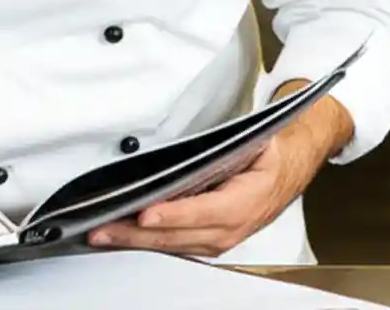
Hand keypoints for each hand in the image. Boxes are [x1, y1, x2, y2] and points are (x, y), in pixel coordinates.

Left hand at [87, 88, 353, 257]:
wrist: (287, 173)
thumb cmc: (266, 155)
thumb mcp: (254, 143)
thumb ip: (225, 147)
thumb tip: (191, 144)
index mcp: (244, 201)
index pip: (203, 211)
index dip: (173, 214)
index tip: (145, 214)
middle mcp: (230, 228)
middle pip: (178, 235)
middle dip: (137, 233)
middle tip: (102, 229)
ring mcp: (219, 240)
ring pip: (172, 244)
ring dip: (135, 241)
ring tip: (102, 234)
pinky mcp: (208, 243)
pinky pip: (175, 246)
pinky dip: (147, 242)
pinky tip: (121, 237)